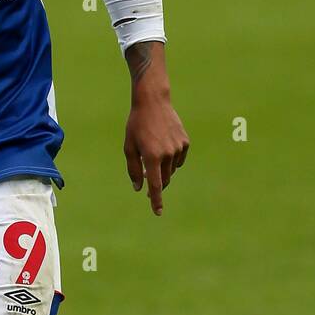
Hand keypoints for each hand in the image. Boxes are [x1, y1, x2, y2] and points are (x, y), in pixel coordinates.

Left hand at [122, 41, 188, 214]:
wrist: (153, 102)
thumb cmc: (136, 125)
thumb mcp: (129, 147)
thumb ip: (133, 169)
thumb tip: (139, 188)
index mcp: (151, 156)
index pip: (155, 185)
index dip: (156, 200)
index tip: (158, 212)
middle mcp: (167, 154)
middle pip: (163, 179)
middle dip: (155, 182)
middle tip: (144, 173)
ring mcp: (178, 148)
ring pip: (171, 170)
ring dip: (162, 168)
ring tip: (153, 151)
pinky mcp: (185, 142)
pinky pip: (178, 160)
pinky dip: (171, 159)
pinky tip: (164, 145)